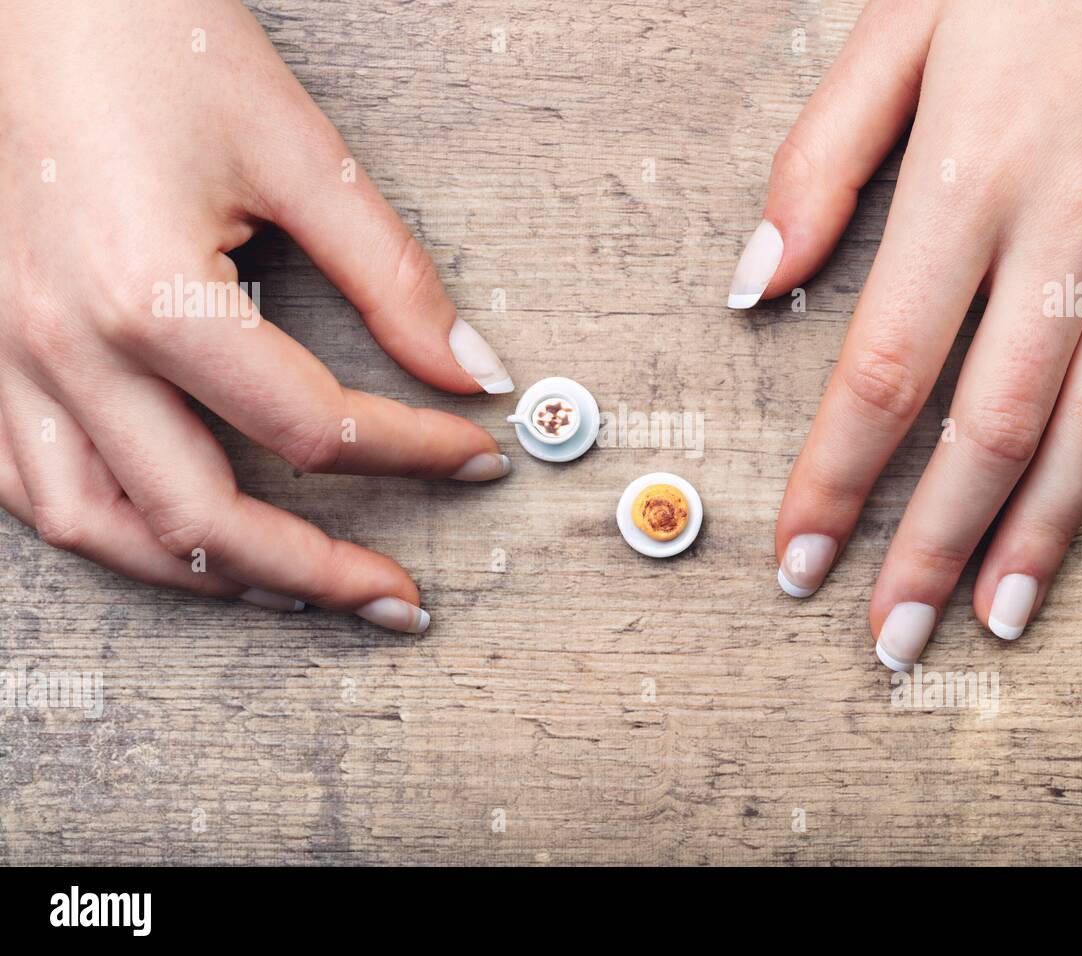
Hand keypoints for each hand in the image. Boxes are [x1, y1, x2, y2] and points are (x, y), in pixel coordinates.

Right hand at [0, 0, 513, 632]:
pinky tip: (176, 534)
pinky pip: (32, 488)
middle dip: (319, 574)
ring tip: (296, 589)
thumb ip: (392, 275)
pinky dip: (116, 531)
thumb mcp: (297, 153)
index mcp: (149, 298)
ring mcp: (7, 359)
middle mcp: (64, 349)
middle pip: (207, 521)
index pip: (314, 430)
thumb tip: (471, 367)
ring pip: (103, 531)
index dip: (418, 452)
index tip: (478, 455)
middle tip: (397, 598)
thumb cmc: (148, 41)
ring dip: (210, 578)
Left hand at [731, 0, 1081, 667]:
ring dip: (1045, 530)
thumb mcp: (896, 27)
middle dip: (931, 544)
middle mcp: (1071, 223)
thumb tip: (757, 283)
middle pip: (989, 424)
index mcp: (967, 179)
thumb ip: (817, 165)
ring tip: (998, 614)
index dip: (836, 479)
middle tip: (892, 635)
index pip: (884, 370)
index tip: (801, 559)